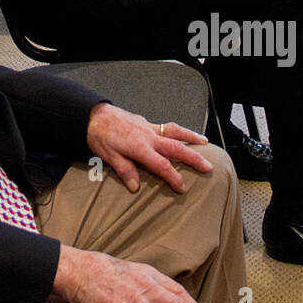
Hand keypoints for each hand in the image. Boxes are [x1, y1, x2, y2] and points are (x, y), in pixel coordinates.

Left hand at [86, 102, 210, 193]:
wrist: (94, 115)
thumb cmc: (100, 135)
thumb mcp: (108, 157)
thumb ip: (124, 170)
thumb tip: (135, 187)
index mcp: (140, 148)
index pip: (163, 165)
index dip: (174, 178)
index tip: (182, 188)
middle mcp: (148, 137)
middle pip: (177, 148)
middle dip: (194, 158)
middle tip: (208, 167)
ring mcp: (149, 127)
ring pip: (175, 131)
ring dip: (191, 137)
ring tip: (204, 142)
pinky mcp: (146, 122)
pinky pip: (167, 126)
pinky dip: (178, 130)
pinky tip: (182, 134)